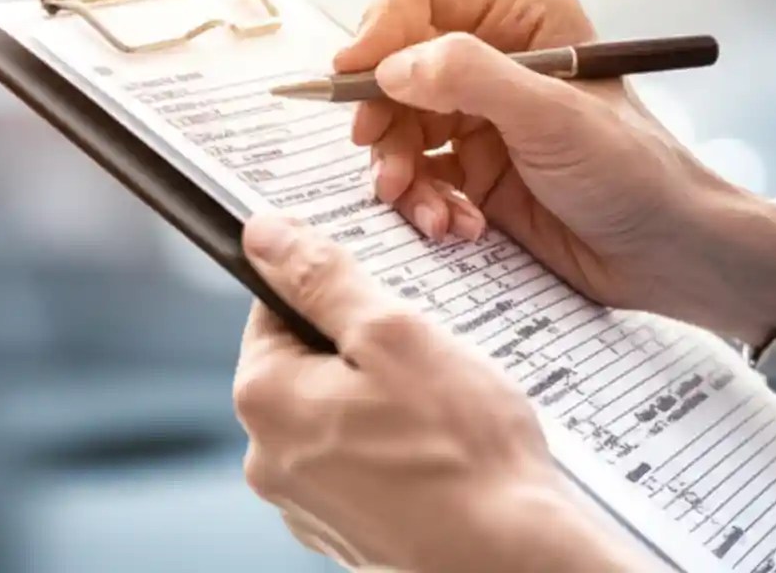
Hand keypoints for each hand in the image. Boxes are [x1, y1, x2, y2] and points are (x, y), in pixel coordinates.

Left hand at [234, 213, 637, 571]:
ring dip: (379, 400)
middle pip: (304, 364)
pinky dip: (391, 450)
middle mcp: (268, 456)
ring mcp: (305, 501)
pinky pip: (357, 464)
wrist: (510, 558)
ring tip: (439, 410)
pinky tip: (437, 453)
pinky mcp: (344, 530)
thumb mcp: (395, 333)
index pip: (272, 309)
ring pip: (335, 414)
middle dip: (361, 349)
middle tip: (424, 355)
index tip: (380, 299)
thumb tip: (265, 235)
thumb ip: (323, 278)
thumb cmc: (463, 452)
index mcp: (266, 397)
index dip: (331, 292)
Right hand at [340, 0, 775, 340]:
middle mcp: (496, 61)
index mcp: (523, 19)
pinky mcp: (475, 171)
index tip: (357, 76)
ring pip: (399, 128)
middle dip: (384, 119)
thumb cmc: (635, 173)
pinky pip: (418, 176)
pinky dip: (425, 205)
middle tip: (384, 163)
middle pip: (396, 66)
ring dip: (402, 174)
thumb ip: (470, 78)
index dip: (383, 27)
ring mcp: (481, 118)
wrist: (666, 253)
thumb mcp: (553, 116)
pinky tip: (456, 228)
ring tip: (429, 212)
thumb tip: (390, 67)